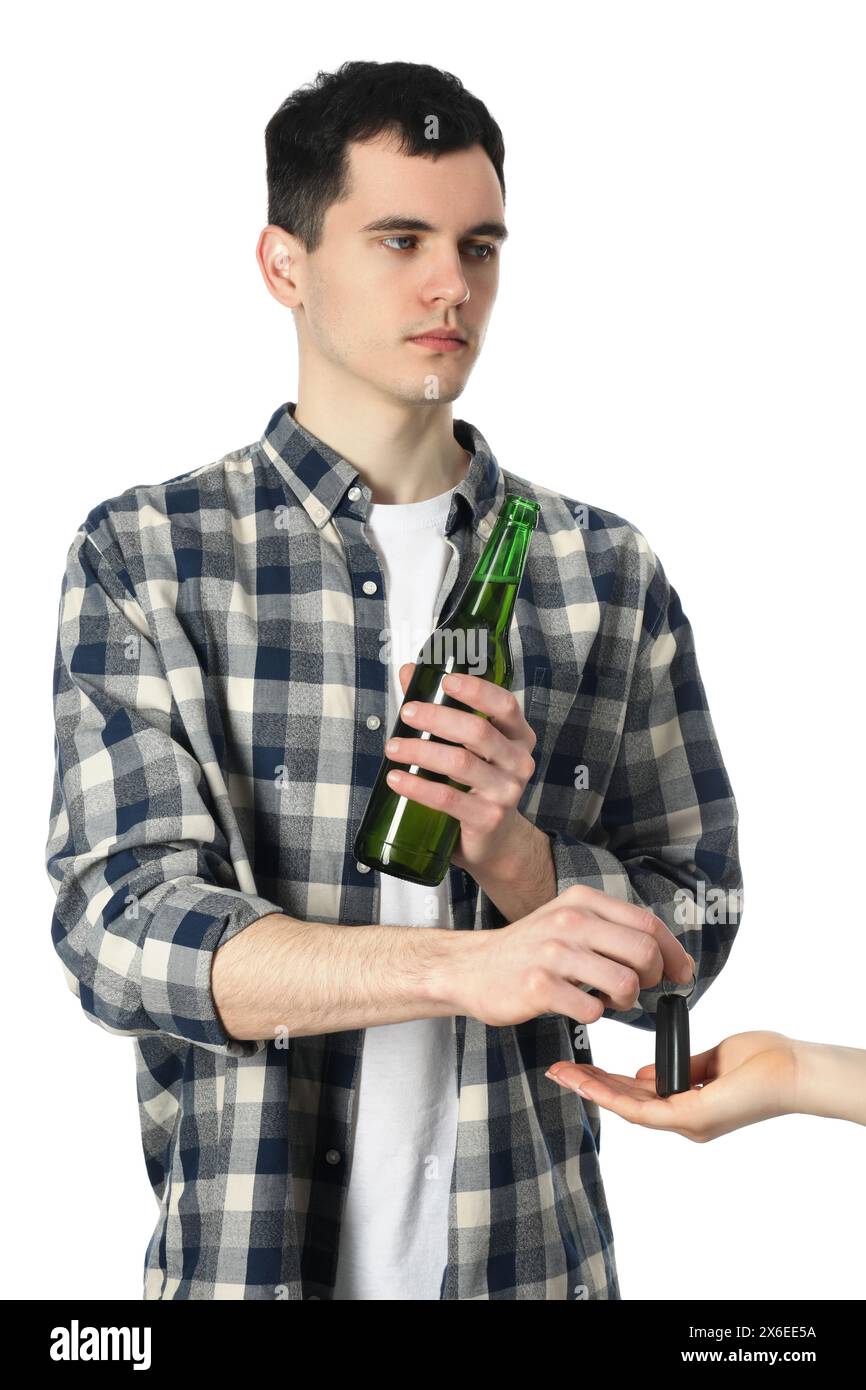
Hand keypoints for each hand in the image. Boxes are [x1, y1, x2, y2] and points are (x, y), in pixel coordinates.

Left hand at [384, 663, 537, 878]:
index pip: (504, 704)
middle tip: (406, 713)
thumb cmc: (477, 783)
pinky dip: (418, 787)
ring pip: (460, 763)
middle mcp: (519, 761)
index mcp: (518, 736)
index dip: (476, 689)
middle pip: (478, 731)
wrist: (495, 841)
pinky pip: (449, 798)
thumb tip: (408, 672)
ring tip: (393, 747)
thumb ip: (440, 707)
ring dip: (421, 750)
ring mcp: (507, 792)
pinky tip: (396, 779)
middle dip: (437, 717)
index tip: (445, 680)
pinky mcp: (488, 818)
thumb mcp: (465, 744)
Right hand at [453, 882, 694, 1027]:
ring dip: (625, 1001)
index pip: (648, 923)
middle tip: (635, 988)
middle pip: (644, 952)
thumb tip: (667, 954)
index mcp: (582, 900)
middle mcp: (570, 920)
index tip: (680, 972)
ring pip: (625, 983)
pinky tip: (578, 1007)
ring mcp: (554, 953)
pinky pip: (593, 1010)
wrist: (471, 967)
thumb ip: (613, 929)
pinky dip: (594, 1016)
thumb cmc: (528, 949)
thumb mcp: (569, 921)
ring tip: (606, 999)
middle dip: (651, 978)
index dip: (673, 953)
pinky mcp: (538, 986)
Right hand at [545, 1030, 799, 1141]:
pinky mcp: (690, 1117)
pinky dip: (611, 1095)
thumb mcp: (712, 1059)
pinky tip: (588, 1082)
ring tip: (562, 1073)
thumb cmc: (764, 1061)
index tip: (578, 1067)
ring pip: (627, 1108)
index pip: (637, 1095)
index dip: (605, 1082)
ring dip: (591, 1090)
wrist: (793, 1069)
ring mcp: (686, 1122)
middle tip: (556, 1069)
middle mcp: (684, 1121)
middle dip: (588, 1086)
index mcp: (689, 1106)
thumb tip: (646, 1074)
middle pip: (625, 1104)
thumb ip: (682, 1066)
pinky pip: (642, 1110)